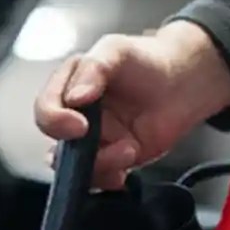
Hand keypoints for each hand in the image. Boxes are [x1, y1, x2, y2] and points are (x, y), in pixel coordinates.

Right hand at [34, 21, 229, 188]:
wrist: (183, 81)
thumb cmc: (146, 60)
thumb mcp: (116, 50)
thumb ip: (93, 69)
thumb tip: (74, 97)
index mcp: (68, 86)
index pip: (45, 109)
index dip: (56, 121)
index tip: (79, 125)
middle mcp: (77, 116)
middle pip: (57, 143)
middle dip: (78, 152)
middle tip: (108, 143)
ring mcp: (95, 140)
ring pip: (78, 167)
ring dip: (101, 165)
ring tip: (130, 150)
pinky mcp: (113, 158)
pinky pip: (100, 178)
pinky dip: (110, 179)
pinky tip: (124, 171)